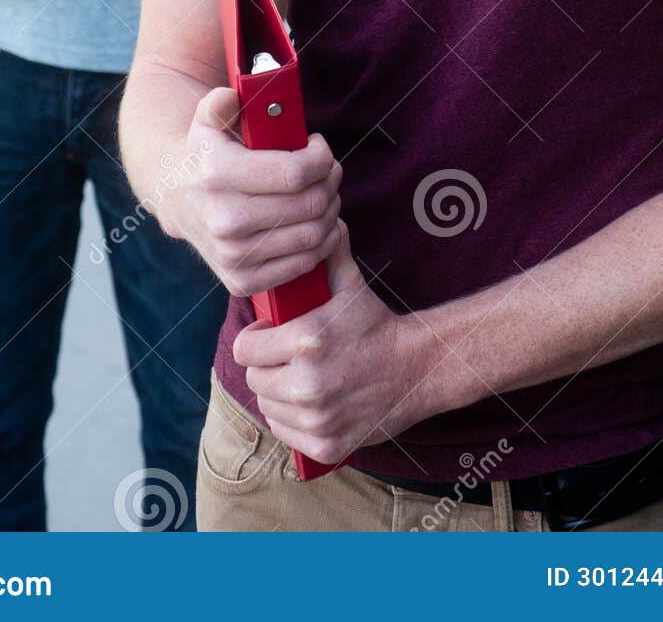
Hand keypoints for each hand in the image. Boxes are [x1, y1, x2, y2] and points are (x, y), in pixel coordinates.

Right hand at [170, 86, 341, 295]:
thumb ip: (221, 103)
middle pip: (311, 203)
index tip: (318, 147)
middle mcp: (224, 219)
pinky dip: (322, 241)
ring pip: (314, 235)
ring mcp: (233, 255)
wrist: (177, 200)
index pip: (296, 172)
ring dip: (331, 211)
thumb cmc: (207, 154)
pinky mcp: (242, 281)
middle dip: (331, 181)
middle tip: (328, 170)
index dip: (321, 158)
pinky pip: (304, 263)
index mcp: (219, 175)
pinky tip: (315, 222)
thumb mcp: (208, 120)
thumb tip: (232, 97)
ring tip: (323, 193)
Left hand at [233, 222, 428, 466]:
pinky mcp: (326, 445)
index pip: (245, 349)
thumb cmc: (377, 324)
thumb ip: (328, 252)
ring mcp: (317, 419)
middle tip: (284, 358)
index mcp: (306, 341)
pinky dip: (293, 421)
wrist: (417, 369)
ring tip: (297, 379)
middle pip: (253, 380)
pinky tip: (310, 403)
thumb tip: (321, 217)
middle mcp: (307, 384)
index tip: (267, 336)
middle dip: (265, 366)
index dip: (254, 340)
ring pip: (267, 407)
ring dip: (277, 394)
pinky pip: (287, 433)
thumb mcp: (351, 284)